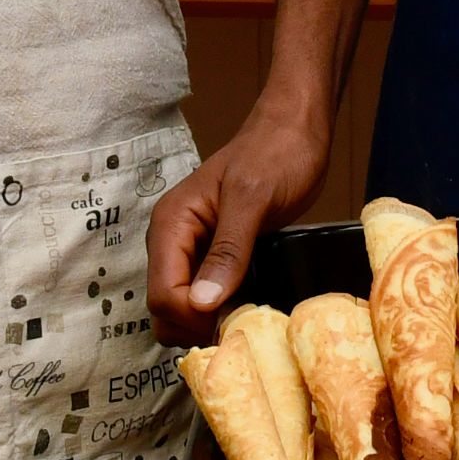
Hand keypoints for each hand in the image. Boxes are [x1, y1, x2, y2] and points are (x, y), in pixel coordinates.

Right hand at [148, 100, 330, 344]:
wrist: (295, 131)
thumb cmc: (276, 154)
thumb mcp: (252, 199)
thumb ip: (228, 250)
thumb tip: (202, 302)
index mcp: (172, 223)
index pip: (162, 293)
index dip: (192, 317)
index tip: (232, 322)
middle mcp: (173, 240)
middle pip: (164, 307)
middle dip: (195, 326)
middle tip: (239, 328)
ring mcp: (193, 250)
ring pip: (182, 307)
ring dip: (207, 322)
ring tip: (246, 321)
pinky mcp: (215, 256)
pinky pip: (205, 296)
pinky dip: (221, 311)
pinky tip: (248, 311)